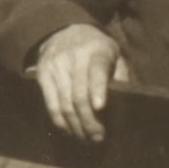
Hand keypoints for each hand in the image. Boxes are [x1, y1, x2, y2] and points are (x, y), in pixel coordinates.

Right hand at [31, 24, 122, 141]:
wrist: (63, 29)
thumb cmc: (96, 48)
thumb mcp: (113, 54)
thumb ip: (120, 75)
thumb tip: (126, 102)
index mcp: (97, 51)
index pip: (97, 71)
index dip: (97, 89)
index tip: (100, 107)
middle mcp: (74, 57)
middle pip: (79, 95)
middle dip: (89, 121)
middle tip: (97, 137)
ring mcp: (56, 66)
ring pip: (64, 103)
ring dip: (76, 126)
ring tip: (86, 138)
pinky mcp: (42, 75)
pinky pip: (50, 104)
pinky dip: (60, 121)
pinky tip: (70, 130)